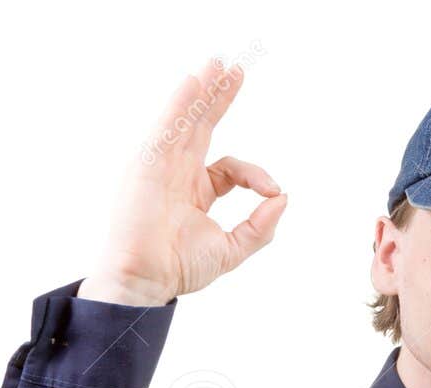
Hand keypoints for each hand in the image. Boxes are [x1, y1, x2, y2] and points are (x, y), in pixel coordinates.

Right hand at [79, 57, 287, 306]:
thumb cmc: (179, 268)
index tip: (272, 190)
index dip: (255, 174)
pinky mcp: (147, 165)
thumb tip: (284, 198)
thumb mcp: (233, 248)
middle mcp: (178, 172)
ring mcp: (161, 166)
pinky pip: (167, 128)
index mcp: (197, 190)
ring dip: (201, 91)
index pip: (231, 168)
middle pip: (201, 126)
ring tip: (217, 65)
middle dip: (217, 97)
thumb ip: (261, 226)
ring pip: (185, 120)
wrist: (146, 279)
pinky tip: (193, 83)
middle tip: (233, 69)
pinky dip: (180, 104)